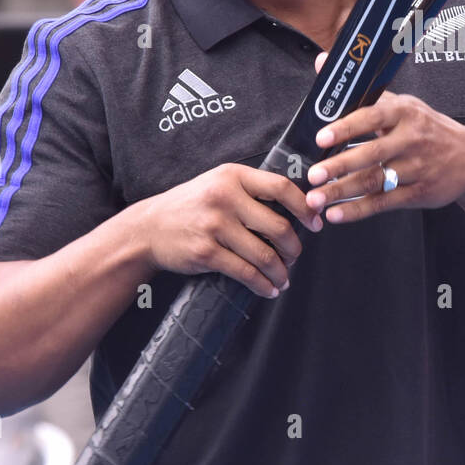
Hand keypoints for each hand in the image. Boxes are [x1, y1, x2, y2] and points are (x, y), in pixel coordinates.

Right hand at [132, 162, 322, 297]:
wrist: (148, 228)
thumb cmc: (191, 205)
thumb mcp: (219, 183)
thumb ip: (251, 189)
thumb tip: (297, 206)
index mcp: (233, 176)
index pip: (281, 187)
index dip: (305, 207)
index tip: (316, 222)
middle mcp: (225, 197)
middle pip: (278, 226)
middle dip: (294, 247)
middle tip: (296, 256)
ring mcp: (215, 225)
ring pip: (264, 254)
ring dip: (281, 271)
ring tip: (284, 277)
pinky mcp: (206, 252)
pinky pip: (245, 272)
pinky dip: (262, 284)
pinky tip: (269, 288)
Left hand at [303, 51, 464, 222]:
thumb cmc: (428, 128)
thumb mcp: (405, 104)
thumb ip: (365, 92)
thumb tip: (324, 62)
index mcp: (406, 113)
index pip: (373, 116)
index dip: (347, 127)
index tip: (322, 137)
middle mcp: (412, 139)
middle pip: (372, 153)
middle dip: (340, 165)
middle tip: (313, 174)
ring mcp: (417, 168)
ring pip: (375, 181)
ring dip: (342, 191)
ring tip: (315, 198)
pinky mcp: (419, 193)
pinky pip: (384, 202)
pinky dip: (358, 210)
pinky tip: (336, 214)